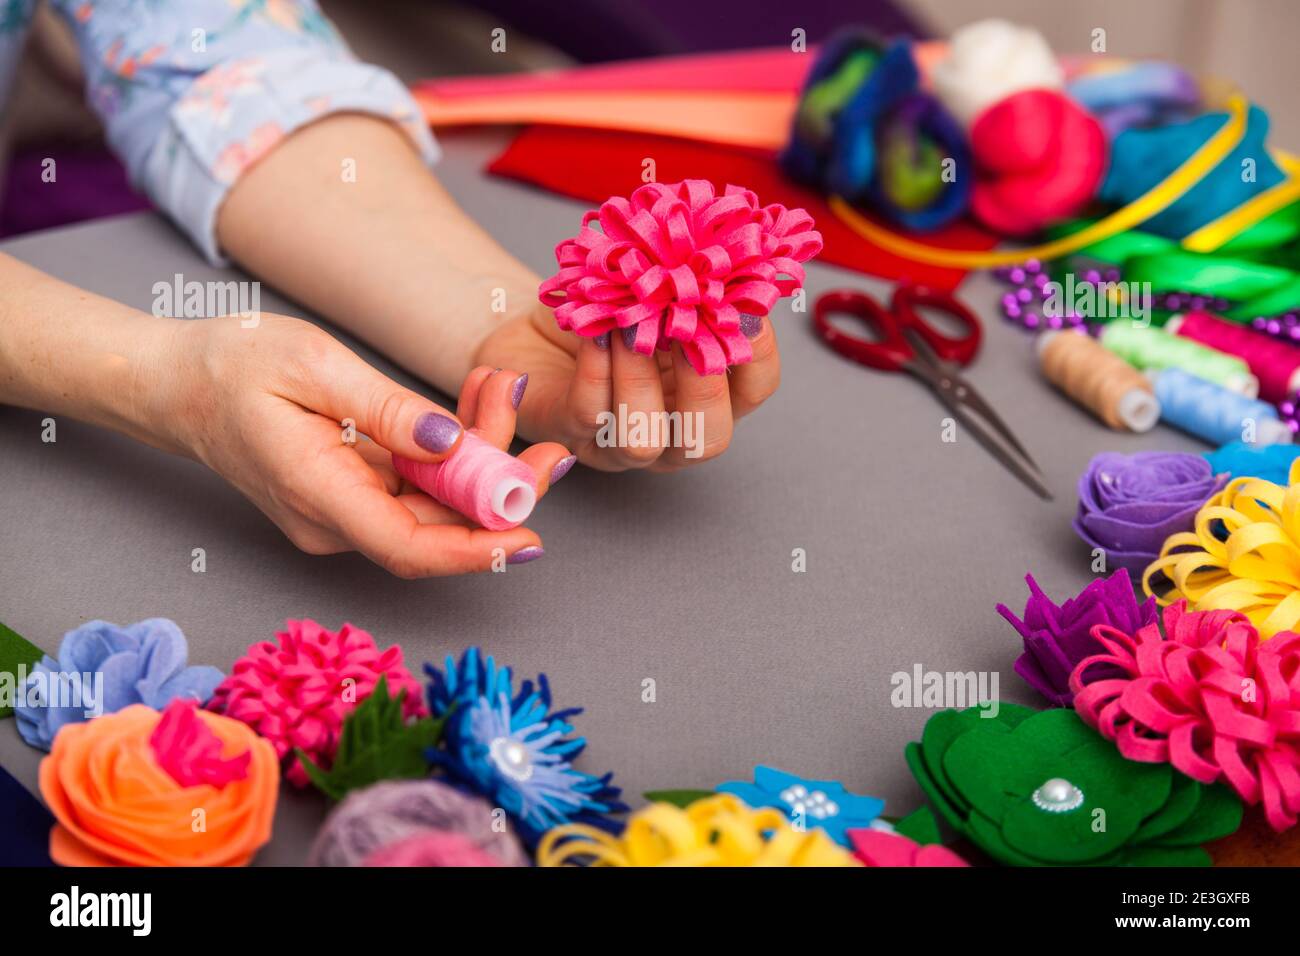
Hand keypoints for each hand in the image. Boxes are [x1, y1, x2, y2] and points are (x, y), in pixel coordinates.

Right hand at [164, 315, 570, 576]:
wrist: (178, 383)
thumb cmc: (232, 367)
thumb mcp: (312, 367)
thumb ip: (385, 409)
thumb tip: (450, 443)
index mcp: (318, 495)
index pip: (408, 549)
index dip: (475, 550)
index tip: (529, 537)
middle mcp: (336, 520)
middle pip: (437, 526)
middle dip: (503, 491)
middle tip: (553, 451)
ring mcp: (346, 511)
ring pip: (435, 504)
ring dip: (484, 459)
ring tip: (504, 390)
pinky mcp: (355, 493)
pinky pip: (419, 485)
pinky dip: (455, 451)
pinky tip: (476, 400)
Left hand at [475, 304, 779, 470]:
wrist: (535, 316)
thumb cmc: (606, 301)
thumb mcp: (657, 288)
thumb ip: (694, 285)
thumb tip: (724, 259)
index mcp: (707, 393)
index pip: (755, 390)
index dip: (758, 353)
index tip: (742, 304)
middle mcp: (671, 430)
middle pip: (710, 439)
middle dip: (705, 385)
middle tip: (688, 328)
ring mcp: (617, 443)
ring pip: (643, 439)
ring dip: (639, 378)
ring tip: (628, 324)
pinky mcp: (568, 434)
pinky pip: (588, 414)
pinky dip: (596, 369)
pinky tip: (595, 331)